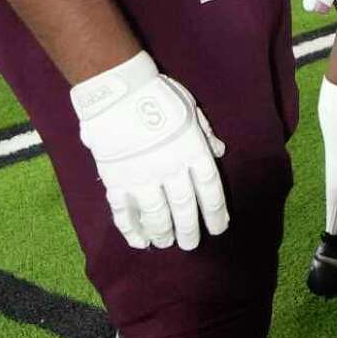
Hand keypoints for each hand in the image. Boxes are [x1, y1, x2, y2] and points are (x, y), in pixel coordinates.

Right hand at [72, 54, 228, 250]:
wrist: (118, 92)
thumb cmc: (158, 96)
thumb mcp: (191, 110)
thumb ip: (205, 134)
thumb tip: (220, 151)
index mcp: (192, 151)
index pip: (210, 189)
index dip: (216, 211)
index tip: (219, 228)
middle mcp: (171, 168)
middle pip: (184, 207)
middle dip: (189, 230)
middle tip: (191, 245)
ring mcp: (142, 177)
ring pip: (156, 214)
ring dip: (162, 233)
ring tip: (166, 243)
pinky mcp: (116, 180)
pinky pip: (124, 212)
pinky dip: (131, 230)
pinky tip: (139, 241)